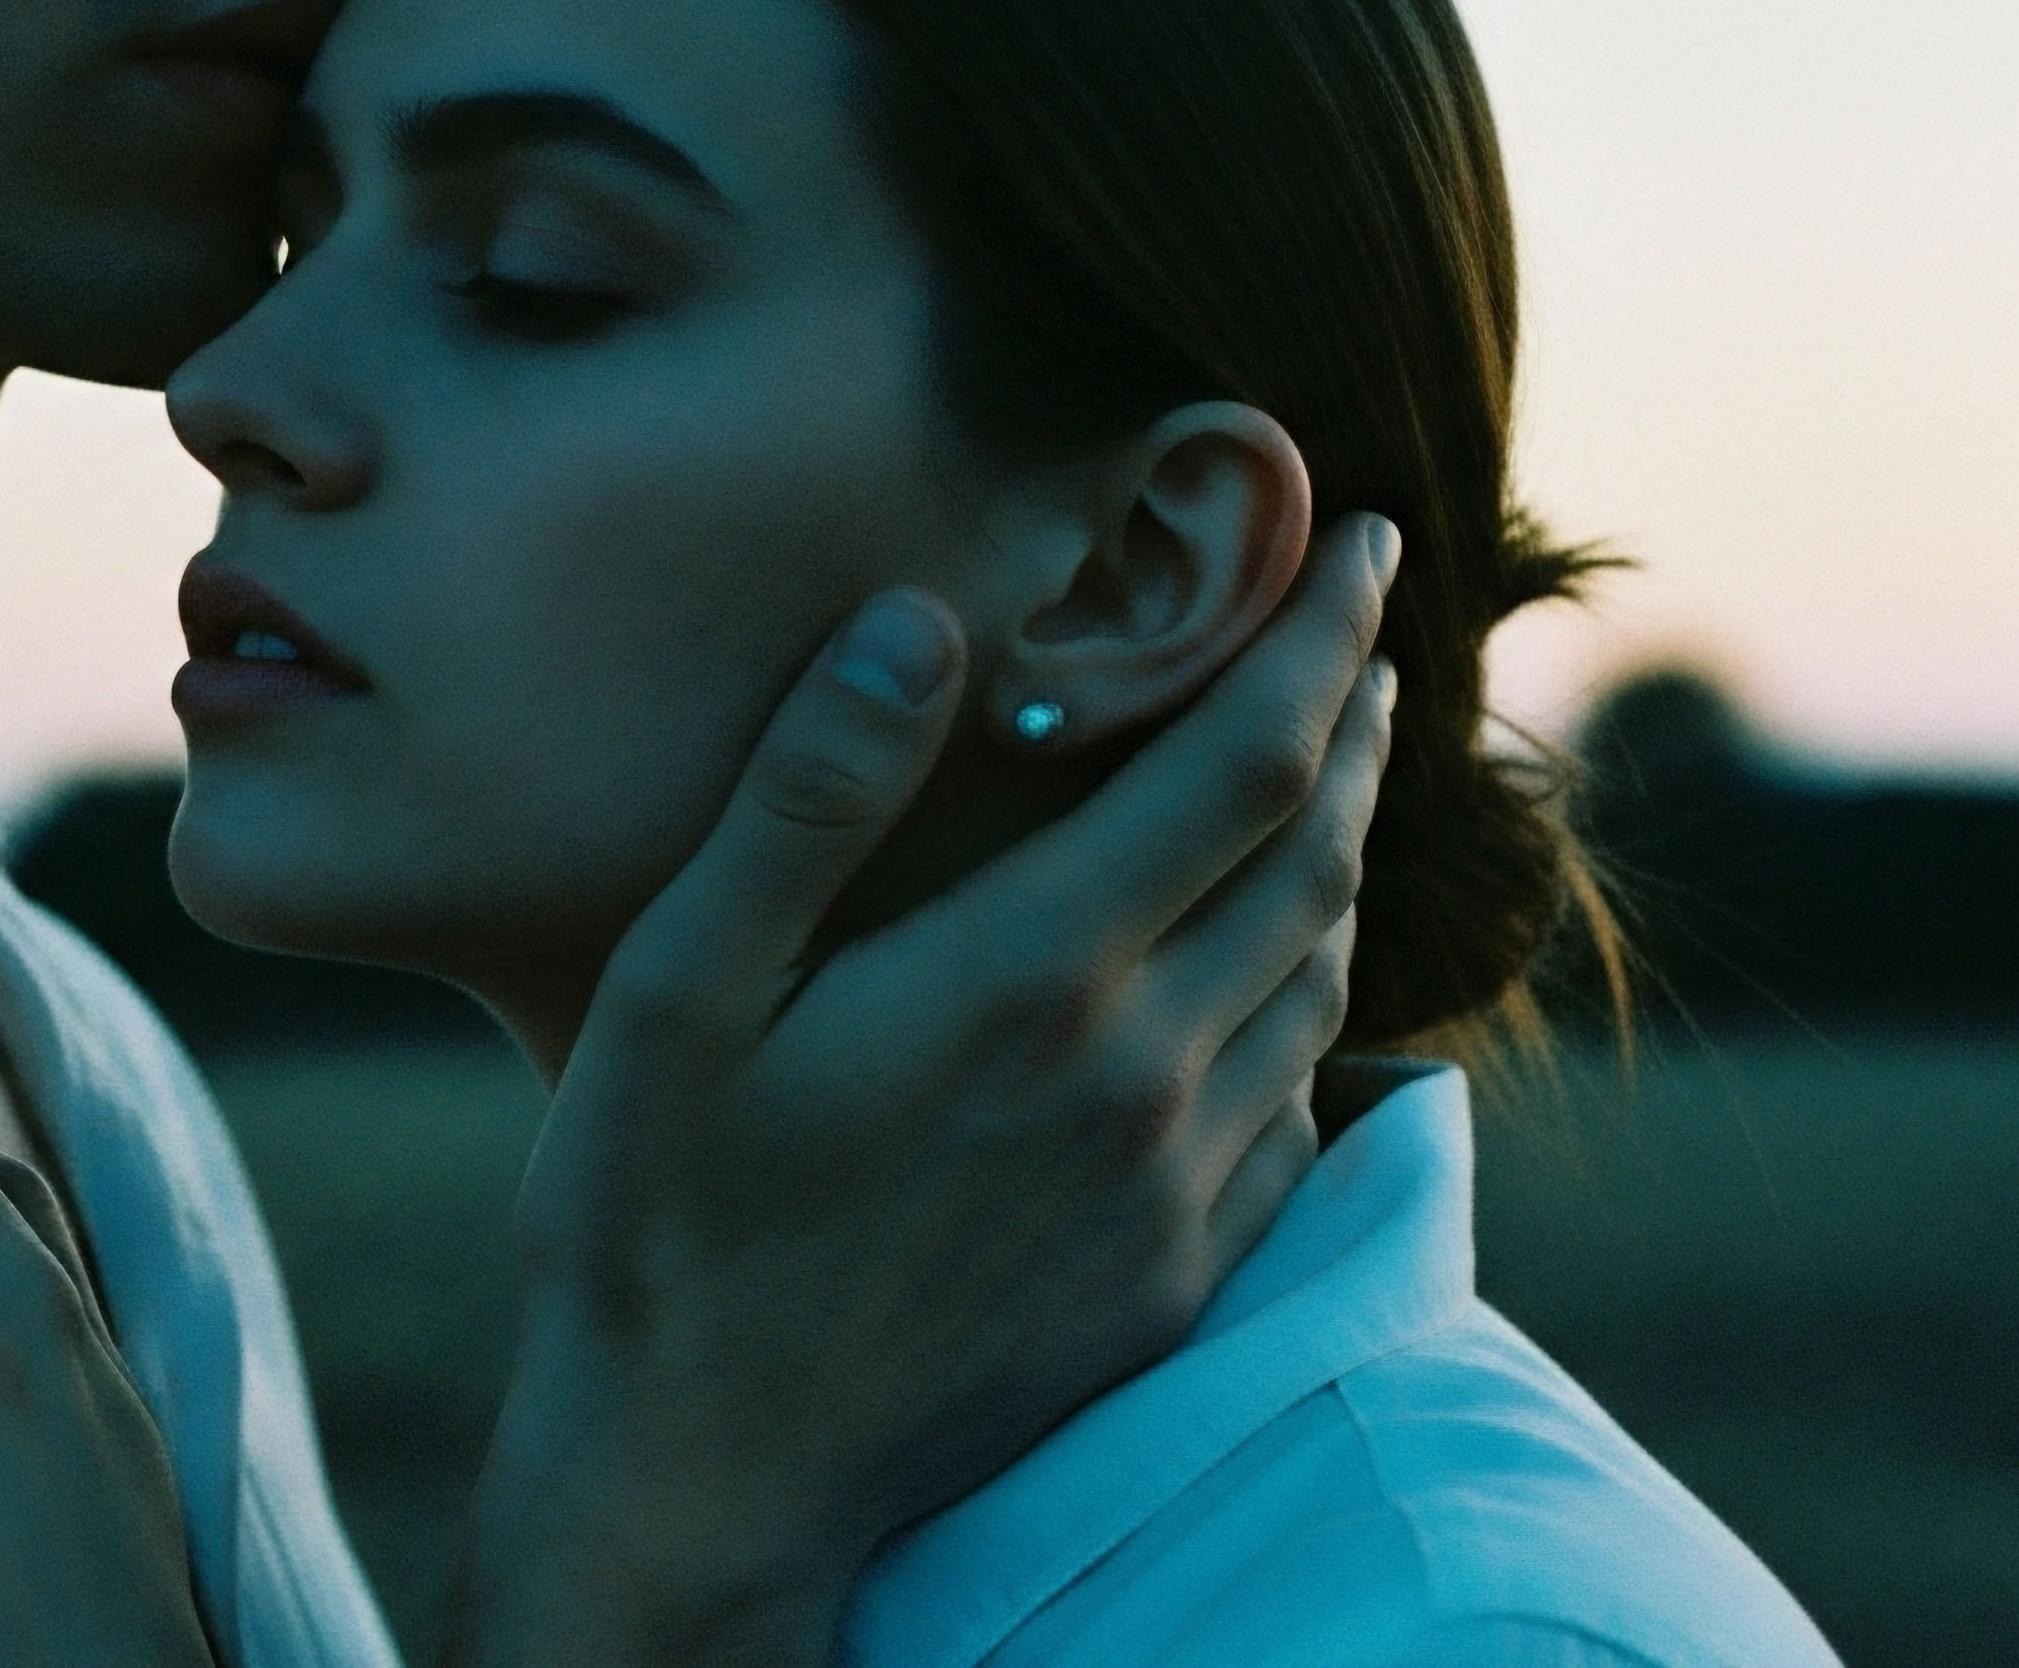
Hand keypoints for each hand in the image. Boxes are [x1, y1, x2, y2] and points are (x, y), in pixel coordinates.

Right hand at [451, 514, 1399, 1667]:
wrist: (706, 1485)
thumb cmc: (656, 1222)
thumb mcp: (677, 991)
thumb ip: (807, 797)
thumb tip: (919, 617)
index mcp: (1029, 980)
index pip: (1244, 763)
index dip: (1315, 634)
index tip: (1359, 533)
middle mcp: (1139, 1079)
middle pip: (1313, 854)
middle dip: (1352, 713)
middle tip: (1362, 614)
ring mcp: (1173, 1193)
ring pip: (1321, 975)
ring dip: (1343, 847)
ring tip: (1332, 760)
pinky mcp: (1175, 1282)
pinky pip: (1298, 1108)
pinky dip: (1313, 995)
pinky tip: (1278, 965)